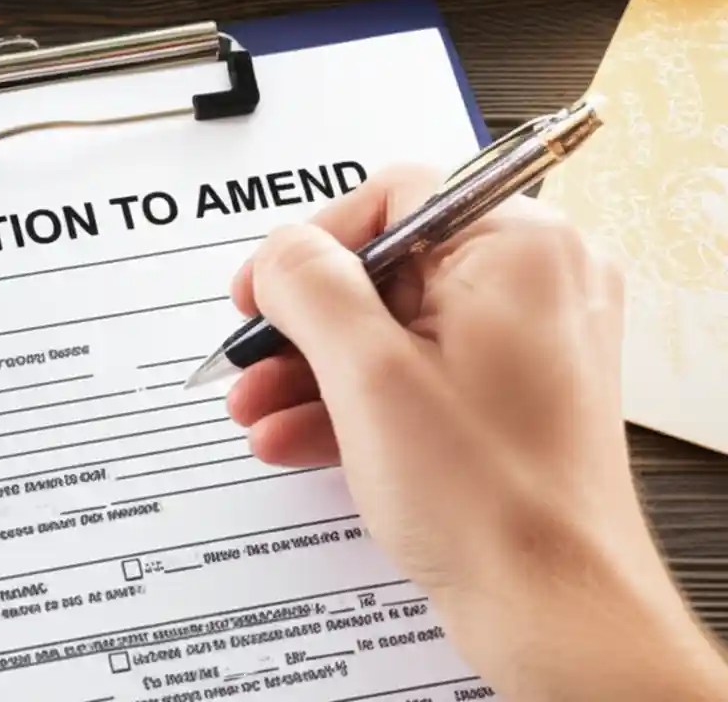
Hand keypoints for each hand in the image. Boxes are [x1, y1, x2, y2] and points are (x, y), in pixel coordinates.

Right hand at [228, 165, 727, 700]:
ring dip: (314, 370)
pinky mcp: (505, 398)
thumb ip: (310, 287)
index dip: (312, 243)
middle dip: (303, 325)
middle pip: (386, 271)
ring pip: (392, 331)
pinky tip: (295, 436)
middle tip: (254, 356)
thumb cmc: (491, 500)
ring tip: (259, 408)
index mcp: (522, 248)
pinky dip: (352, 402)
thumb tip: (280, 253)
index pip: (394, 196)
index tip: (264, 289)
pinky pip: (413, 377)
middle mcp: (534, 285)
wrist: (551, 609)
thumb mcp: (369, 374)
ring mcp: (524, 346)